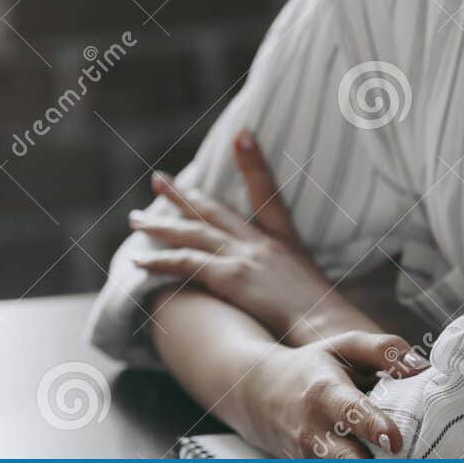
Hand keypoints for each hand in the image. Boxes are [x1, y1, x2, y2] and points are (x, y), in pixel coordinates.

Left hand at [130, 131, 375, 342]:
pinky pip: (186, 263)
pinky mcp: (232, 276)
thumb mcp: (315, 285)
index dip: (253, 161)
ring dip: (160, 225)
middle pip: (214, 210)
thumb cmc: (326, 317)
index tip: (240, 135)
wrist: (328, 327)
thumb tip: (281, 285)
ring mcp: (246, 256)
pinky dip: (160, 260)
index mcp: (285, 239)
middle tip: (159, 179)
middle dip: (183, 194)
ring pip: (193, 233)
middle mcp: (262, 242)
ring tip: (135, 218)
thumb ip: (292, 278)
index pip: (266, 192)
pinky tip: (138, 259)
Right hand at [232, 330, 423, 458]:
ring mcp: (311, 458)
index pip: (349, 412)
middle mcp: (314, 431)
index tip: (393, 441)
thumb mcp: (345, 346)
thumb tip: (422, 368)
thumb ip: (384, 350)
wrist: (261, 394)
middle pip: (345, 461)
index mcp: (325, 393)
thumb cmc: (313, 367)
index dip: (372, 426)